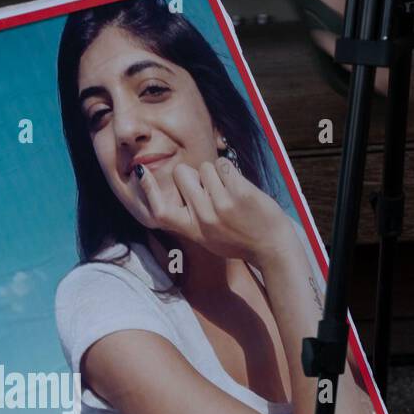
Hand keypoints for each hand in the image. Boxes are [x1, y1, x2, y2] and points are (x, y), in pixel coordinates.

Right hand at [134, 158, 297, 267]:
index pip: (160, 212)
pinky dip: (231, 171)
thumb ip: (192, 220)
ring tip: (229, 191)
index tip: (141, 173)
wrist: (272, 247)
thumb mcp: (208, 239)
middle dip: (194, 174)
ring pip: (205, 167)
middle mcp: (203, 218)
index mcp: (193, 231)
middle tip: (210, 187)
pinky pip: (224, 165)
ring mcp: (221, 205)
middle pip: (182, 174)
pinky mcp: (239, 193)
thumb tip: (180, 193)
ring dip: (216, 173)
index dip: (148, 191)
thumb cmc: (240, 241)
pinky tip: (240, 186)